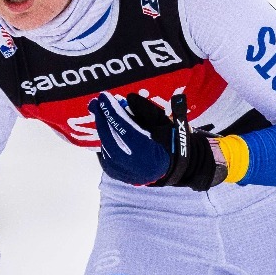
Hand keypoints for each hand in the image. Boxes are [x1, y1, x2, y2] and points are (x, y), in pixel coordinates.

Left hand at [88, 90, 223, 189]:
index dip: (113, 114)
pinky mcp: (121, 176)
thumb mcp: (165, 122)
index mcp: (153, 156)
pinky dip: (104, 141)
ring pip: (107, 150)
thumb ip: (147, 110)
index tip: (104, 98)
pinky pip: (106, 157)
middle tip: (96, 103)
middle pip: (113, 142)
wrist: (178, 165)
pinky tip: (104, 128)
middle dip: (103, 121)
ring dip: (102, 130)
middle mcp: (139, 169)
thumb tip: (129, 98)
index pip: (127, 132)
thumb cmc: (174, 141)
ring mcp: (128, 175)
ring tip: (100, 112)